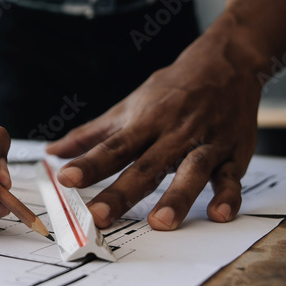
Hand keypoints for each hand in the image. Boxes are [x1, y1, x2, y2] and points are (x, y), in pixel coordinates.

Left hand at [46, 33, 262, 230]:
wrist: (227, 63)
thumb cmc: (172, 89)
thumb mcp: (129, 106)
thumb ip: (91, 134)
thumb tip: (52, 152)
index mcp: (144, 122)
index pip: (113, 146)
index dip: (89, 163)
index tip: (66, 179)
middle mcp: (173, 134)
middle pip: (145, 166)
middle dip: (121, 193)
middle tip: (99, 217)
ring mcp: (204, 144)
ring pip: (190, 171)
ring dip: (177, 197)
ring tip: (160, 223)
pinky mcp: (233, 154)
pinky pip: (231, 177)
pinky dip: (228, 196)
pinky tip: (220, 215)